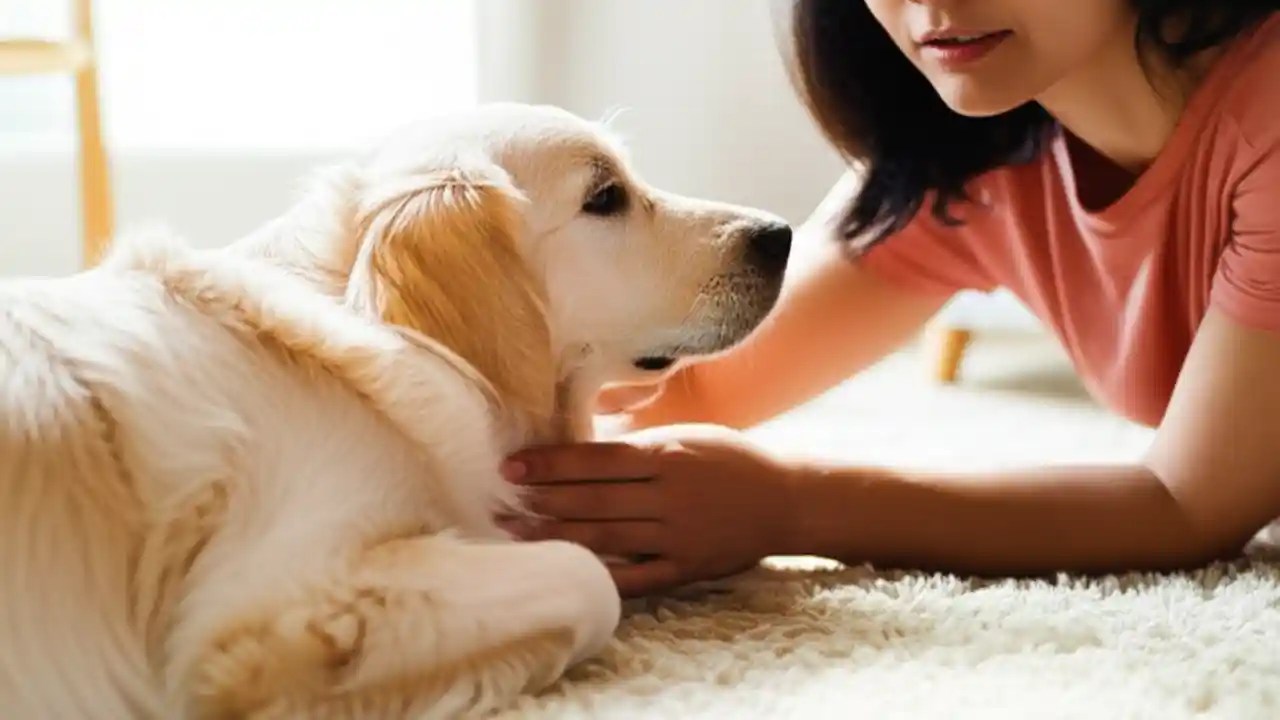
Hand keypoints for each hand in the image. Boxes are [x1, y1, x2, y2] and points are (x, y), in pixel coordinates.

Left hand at [500, 424, 796, 596]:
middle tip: (496, 503)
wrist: (787, 499)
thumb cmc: (729, 459)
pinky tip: (566, 569)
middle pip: (593, 501)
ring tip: (516, 533)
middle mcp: (670, 495)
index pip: (596, 460)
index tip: (511, 467)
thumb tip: (581, 436)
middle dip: (540, 502)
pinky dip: (600, 575)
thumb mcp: (686, 433)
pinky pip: (636, 577)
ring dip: (557, 536)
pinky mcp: (687, 568)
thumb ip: (637, 439)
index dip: (550, 464)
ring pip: (607, 539)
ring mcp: (678, 535)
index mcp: (668, 455)